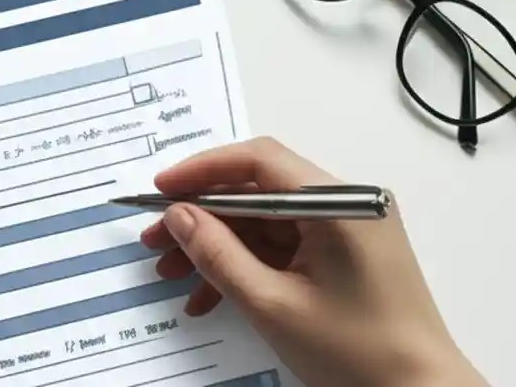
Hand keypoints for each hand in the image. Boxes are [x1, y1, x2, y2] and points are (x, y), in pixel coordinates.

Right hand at [141, 138, 487, 386]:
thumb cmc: (360, 354)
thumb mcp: (273, 304)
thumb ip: (219, 254)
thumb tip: (178, 216)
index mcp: (339, 203)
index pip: (259, 161)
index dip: (202, 170)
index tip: (161, 190)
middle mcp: (347, 205)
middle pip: (258, 191)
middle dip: (202, 217)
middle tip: (155, 240)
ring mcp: (347, 231)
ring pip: (264, 222)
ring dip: (217, 247)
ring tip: (172, 274)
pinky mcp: (344, 257)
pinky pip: (283, 247)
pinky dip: (245, 266)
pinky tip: (209, 295)